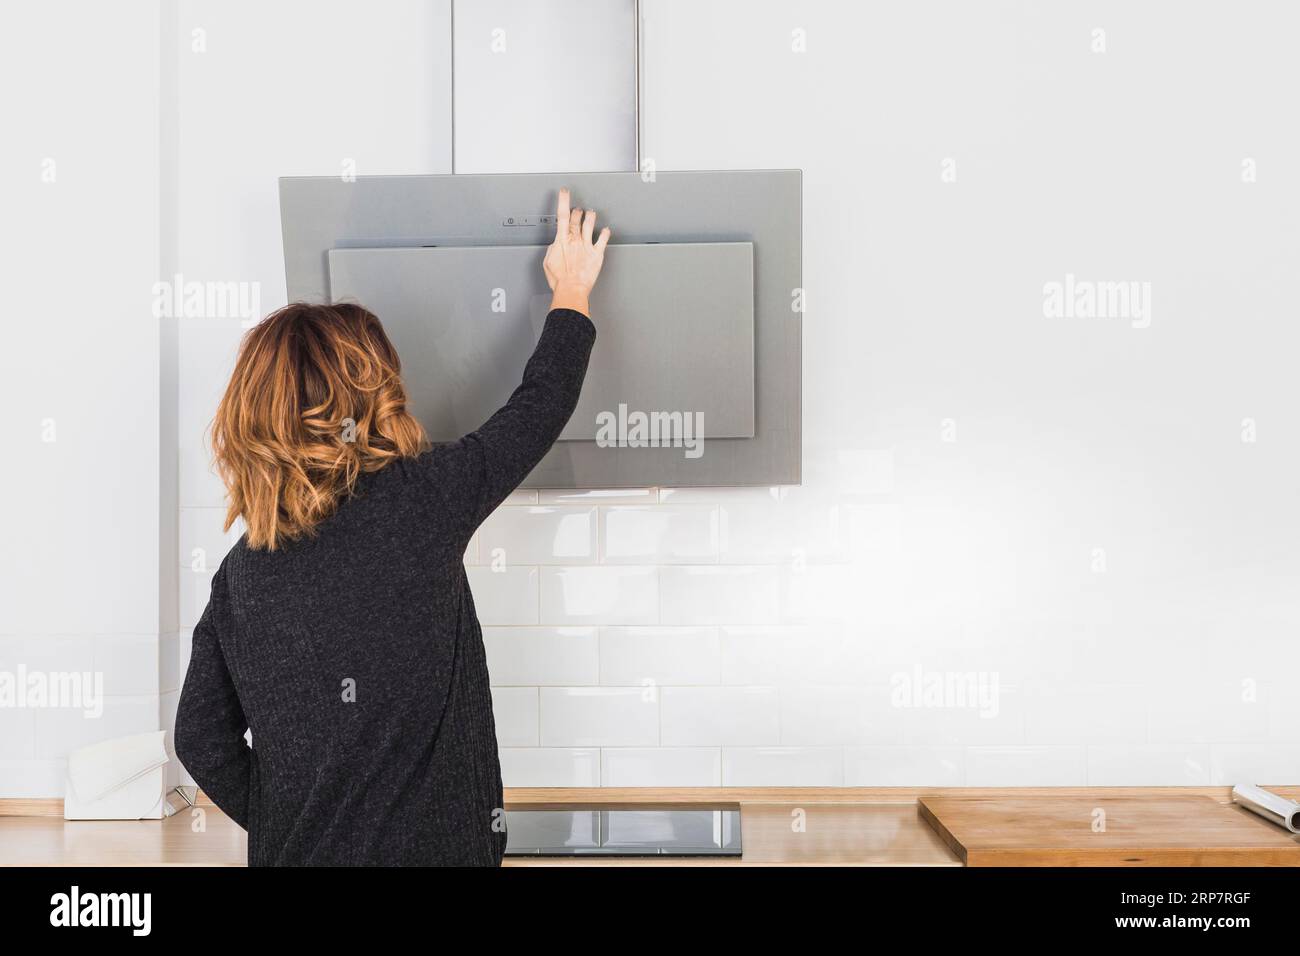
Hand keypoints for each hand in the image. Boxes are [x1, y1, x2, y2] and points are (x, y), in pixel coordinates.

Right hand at [543, 187, 609, 314]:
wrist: (571, 289)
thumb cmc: (560, 280)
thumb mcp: (548, 261)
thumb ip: (553, 249)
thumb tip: (556, 244)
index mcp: (562, 241)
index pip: (562, 215)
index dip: (564, 201)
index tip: (565, 193)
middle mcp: (575, 240)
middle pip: (576, 218)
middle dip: (577, 211)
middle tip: (578, 209)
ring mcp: (587, 246)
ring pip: (590, 224)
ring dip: (590, 216)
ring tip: (591, 213)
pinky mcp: (596, 254)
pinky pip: (603, 239)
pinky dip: (605, 233)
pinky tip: (606, 230)